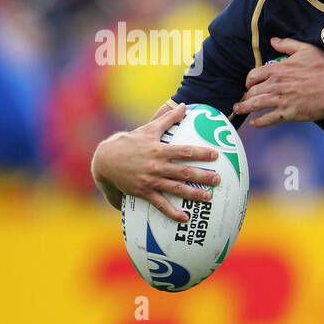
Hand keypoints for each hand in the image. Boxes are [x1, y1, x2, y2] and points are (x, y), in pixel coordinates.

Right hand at [91, 103, 219, 221]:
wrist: (104, 160)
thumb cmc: (129, 143)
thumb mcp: (148, 129)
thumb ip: (168, 119)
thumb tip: (183, 106)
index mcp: (159, 150)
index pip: (184, 151)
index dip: (201, 153)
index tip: (216, 155)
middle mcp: (156, 166)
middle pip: (184, 172)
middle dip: (202, 176)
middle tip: (218, 179)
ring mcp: (150, 181)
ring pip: (175, 189)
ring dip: (193, 194)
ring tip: (208, 197)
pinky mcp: (144, 192)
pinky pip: (160, 204)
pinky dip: (172, 212)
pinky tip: (185, 218)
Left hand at [233, 36, 323, 126]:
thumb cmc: (323, 68)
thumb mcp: (305, 49)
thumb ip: (287, 44)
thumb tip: (274, 41)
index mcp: (278, 69)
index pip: (254, 75)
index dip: (249, 80)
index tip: (249, 84)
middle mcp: (275, 84)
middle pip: (252, 91)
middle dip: (246, 95)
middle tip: (243, 99)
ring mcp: (281, 99)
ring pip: (255, 104)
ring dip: (245, 107)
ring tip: (239, 109)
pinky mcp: (288, 112)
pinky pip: (268, 119)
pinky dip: (259, 122)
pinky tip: (254, 123)